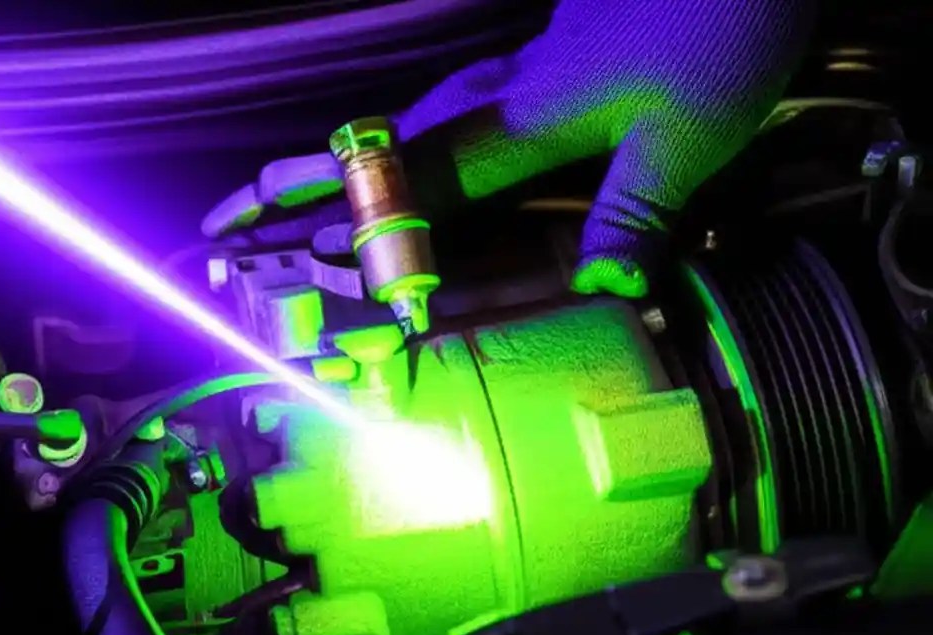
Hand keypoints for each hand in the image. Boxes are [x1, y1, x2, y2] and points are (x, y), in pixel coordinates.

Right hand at [203, 0, 817, 297]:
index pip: (411, 190)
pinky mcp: (532, 66)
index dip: (351, 235)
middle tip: (229, 213)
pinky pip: (442, 117)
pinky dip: (399, 149)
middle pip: (375, 148)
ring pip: (400, 127)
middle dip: (299, 183)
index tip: (283, 263)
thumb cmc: (717, 26)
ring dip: (341, 166)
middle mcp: (495, 97)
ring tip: (286, 192)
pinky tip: (403, 158)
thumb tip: (597, 295)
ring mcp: (509, 75)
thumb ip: (632, 216)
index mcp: (517, 120)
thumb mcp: (688, 134)